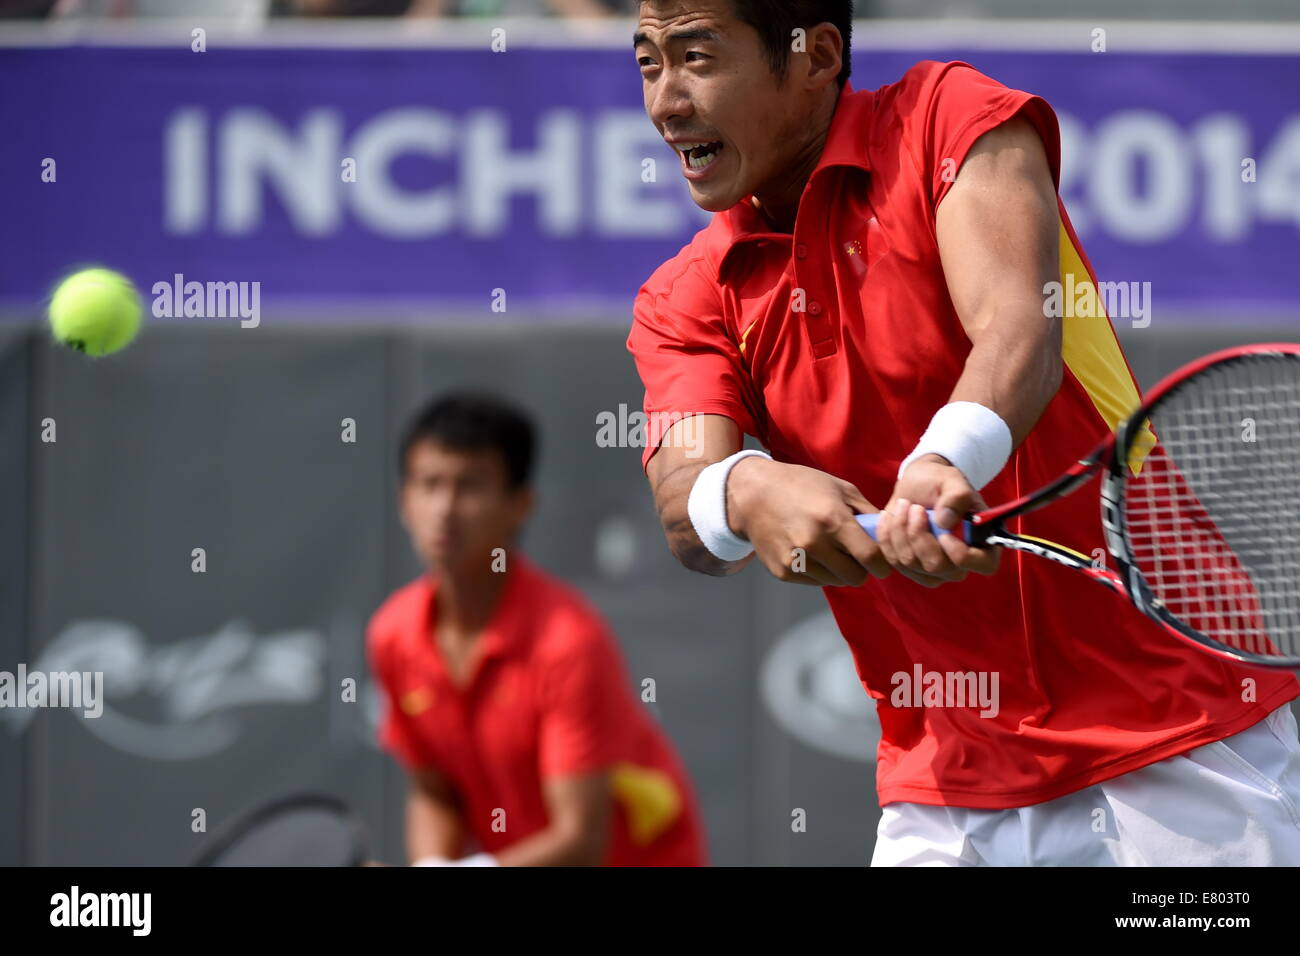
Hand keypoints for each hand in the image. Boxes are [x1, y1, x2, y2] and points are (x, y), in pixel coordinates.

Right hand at [727, 457, 889, 586]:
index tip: (882, 563)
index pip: (871, 558)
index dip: (882, 564)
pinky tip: (809, 551)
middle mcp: (814, 544)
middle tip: (855, 555)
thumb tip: (890, 532)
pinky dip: (819, 571)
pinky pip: (815, 581)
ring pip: (835, 582)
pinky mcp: (783, 572)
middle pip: (855, 577)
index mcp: (833, 520)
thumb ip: (867, 512)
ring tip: (829, 549)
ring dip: (838, 570)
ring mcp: (796, 560)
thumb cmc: (801, 485)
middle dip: (861, 568)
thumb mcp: (840, 488)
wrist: (753, 494)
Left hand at [874, 454, 999, 586]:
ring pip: (911, 563)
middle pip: (937, 567)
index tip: (944, 531)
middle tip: (915, 507)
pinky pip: (893, 560)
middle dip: (919, 534)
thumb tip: (946, 522)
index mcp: (983, 542)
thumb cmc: (940, 482)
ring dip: (900, 531)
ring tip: (903, 505)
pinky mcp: (909, 567)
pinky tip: (889, 516)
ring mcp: (933, 569)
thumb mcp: (952, 480)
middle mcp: (960, 563)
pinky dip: (886, 535)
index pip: (983, 564)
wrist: (917, 485)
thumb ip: (956, 496)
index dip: (961, 554)